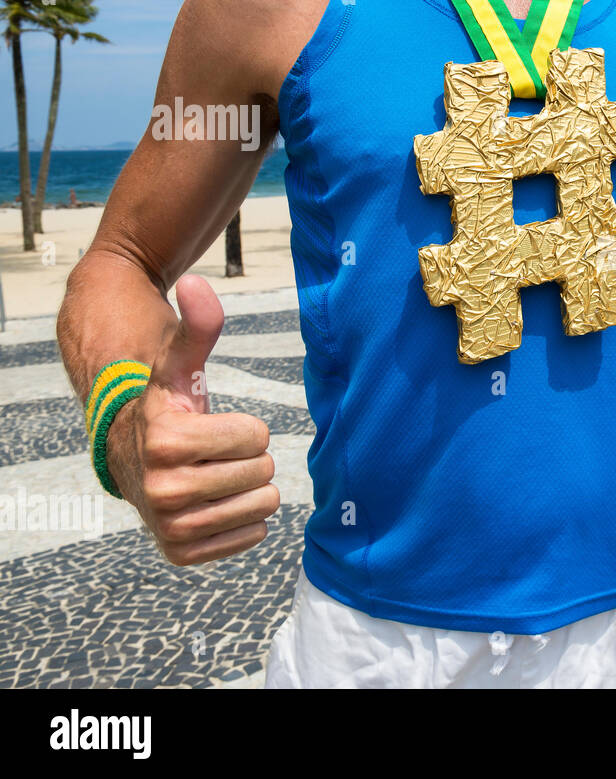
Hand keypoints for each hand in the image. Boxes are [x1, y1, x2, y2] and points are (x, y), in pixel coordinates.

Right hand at [106, 275, 278, 563]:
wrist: (129, 458)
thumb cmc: (167, 407)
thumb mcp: (179, 366)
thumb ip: (197, 328)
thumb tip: (196, 282)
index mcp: (166, 442)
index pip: (258, 435)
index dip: (242, 427)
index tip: (210, 427)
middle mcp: (164, 491)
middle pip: (264, 472)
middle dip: (246, 458)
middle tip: (213, 454)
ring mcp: (172, 528)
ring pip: (264, 506)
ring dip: (247, 489)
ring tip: (213, 476)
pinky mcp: (182, 554)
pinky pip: (253, 536)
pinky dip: (241, 520)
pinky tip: (214, 503)